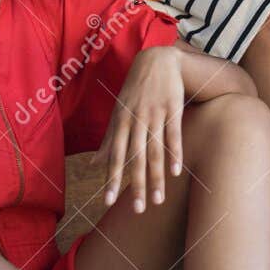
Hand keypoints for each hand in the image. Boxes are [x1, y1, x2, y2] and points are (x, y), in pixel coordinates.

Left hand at [96, 45, 184, 212]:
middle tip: (138, 210)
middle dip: (136, 186)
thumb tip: (93, 163)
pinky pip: (173, 136)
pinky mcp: (173, 109)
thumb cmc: (135, 89)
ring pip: (155, 152)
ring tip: (159, 200)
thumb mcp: (118, 111)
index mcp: (121, 123)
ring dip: (157, 178)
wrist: (157, 60)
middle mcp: (136, 121)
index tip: (108, 202)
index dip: (112, 179)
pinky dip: (175, 154)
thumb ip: (108, 138)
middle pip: (135, 159)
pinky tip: (176, 173)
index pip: (115, 156)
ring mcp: (155, 115)